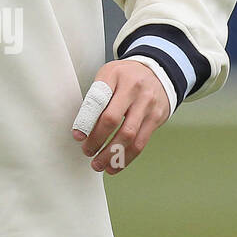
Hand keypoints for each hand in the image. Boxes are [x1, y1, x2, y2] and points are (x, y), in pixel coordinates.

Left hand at [71, 59, 169, 175]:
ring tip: (98, 164)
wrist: (158, 71)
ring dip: (111, 154)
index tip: (78, 136)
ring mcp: (147, 103)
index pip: (97, 99)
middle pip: (112, 119)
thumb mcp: (108, 77)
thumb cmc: (125, 77)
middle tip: (87, 151)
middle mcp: (132, 88)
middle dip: (96, 140)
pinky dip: (126, 158)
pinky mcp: (156, 117)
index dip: (86, 120)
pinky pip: (141, 142)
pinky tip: (115, 165)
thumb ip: (96, 98)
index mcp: (114, 75)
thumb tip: (81, 130)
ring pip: (128, 135)